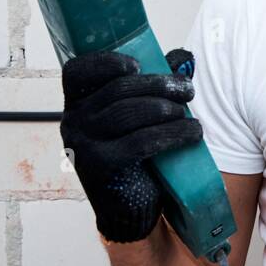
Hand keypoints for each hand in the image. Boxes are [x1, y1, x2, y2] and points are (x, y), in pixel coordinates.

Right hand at [60, 49, 200, 242]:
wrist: (129, 209)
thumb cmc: (134, 155)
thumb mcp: (138, 116)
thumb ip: (154, 84)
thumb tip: (184, 56)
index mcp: (77, 103)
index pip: (77, 72)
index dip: (105, 62)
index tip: (137, 65)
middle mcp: (73, 122)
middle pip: (116, 89)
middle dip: (158, 84)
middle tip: (188, 89)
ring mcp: (83, 146)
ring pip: (129, 112)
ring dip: (166, 108)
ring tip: (188, 112)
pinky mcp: (101, 168)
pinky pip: (140, 142)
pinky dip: (172, 133)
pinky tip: (192, 132)